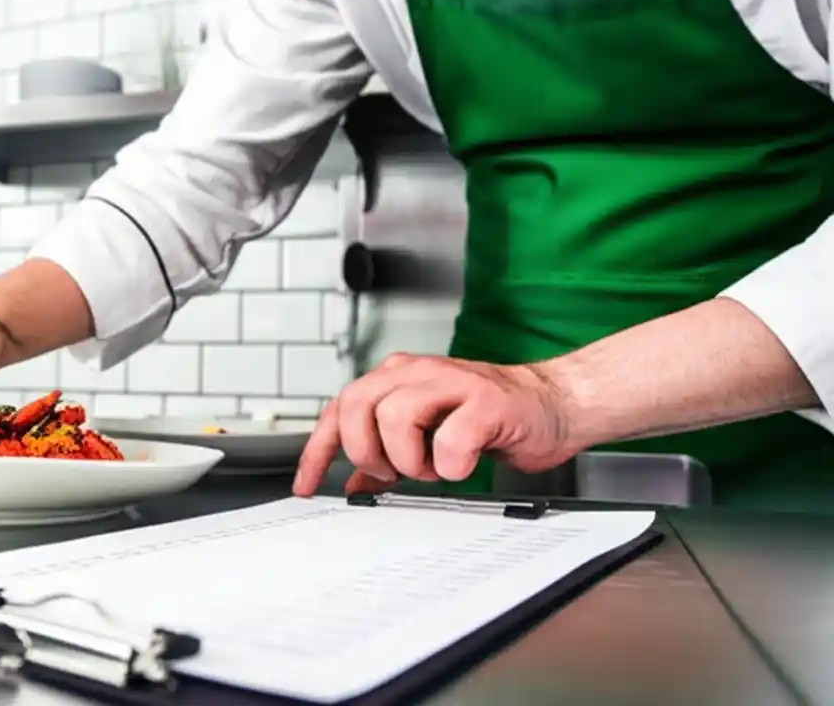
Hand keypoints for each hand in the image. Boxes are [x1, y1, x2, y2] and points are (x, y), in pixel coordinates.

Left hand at [292, 353, 578, 496]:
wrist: (554, 405)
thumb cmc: (490, 419)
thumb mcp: (426, 437)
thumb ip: (387, 456)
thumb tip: (353, 484)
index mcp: (396, 378)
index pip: (338, 409)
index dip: (318, 451)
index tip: (307, 487)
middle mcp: (418, 372)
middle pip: (356, 405)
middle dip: (366, 451)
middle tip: (393, 472)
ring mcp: (453, 382)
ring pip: (394, 416)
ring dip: (407, 459)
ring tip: (432, 467)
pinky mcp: (487, 401)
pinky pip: (450, 438)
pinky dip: (450, 465)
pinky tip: (462, 466)